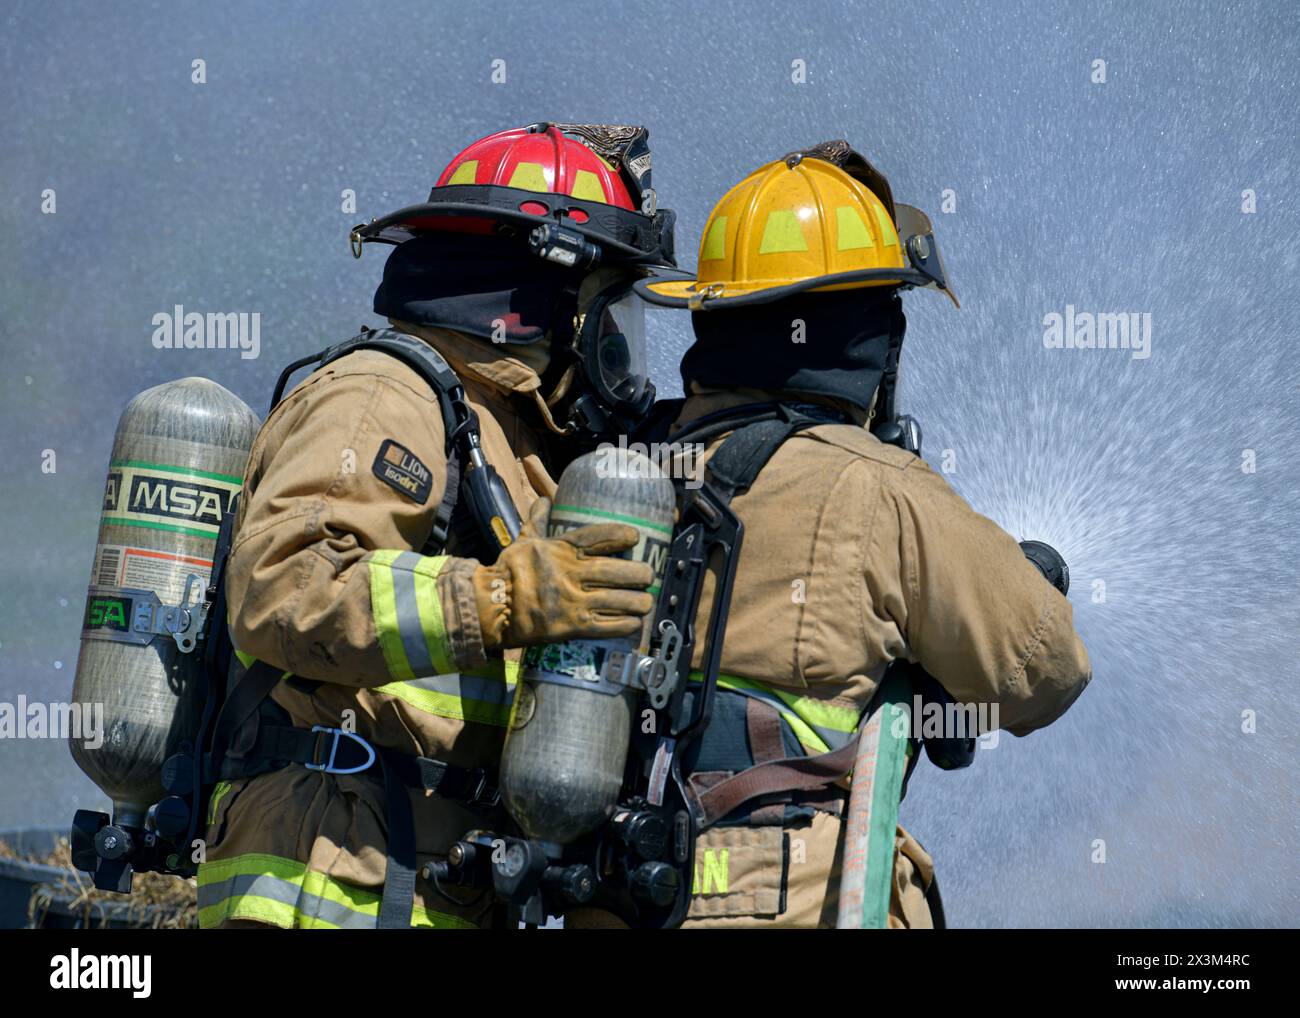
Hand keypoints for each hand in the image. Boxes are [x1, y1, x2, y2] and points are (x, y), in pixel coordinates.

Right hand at [473, 498, 654, 649]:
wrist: (492, 607)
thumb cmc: (509, 572)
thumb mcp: (523, 541)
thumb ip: (538, 521)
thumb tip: (544, 500)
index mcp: (561, 550)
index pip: (598, 536)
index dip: (621, 535)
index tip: (635, 536)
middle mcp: (570, 574)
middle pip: (617, 571)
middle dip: (639, 574)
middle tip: (648, 575)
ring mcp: (573, 602)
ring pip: (619, 600)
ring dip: (638, 601)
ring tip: (647, 601)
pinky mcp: (573, 627)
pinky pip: (608, 626)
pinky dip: (626, 624)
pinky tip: (635, 622)